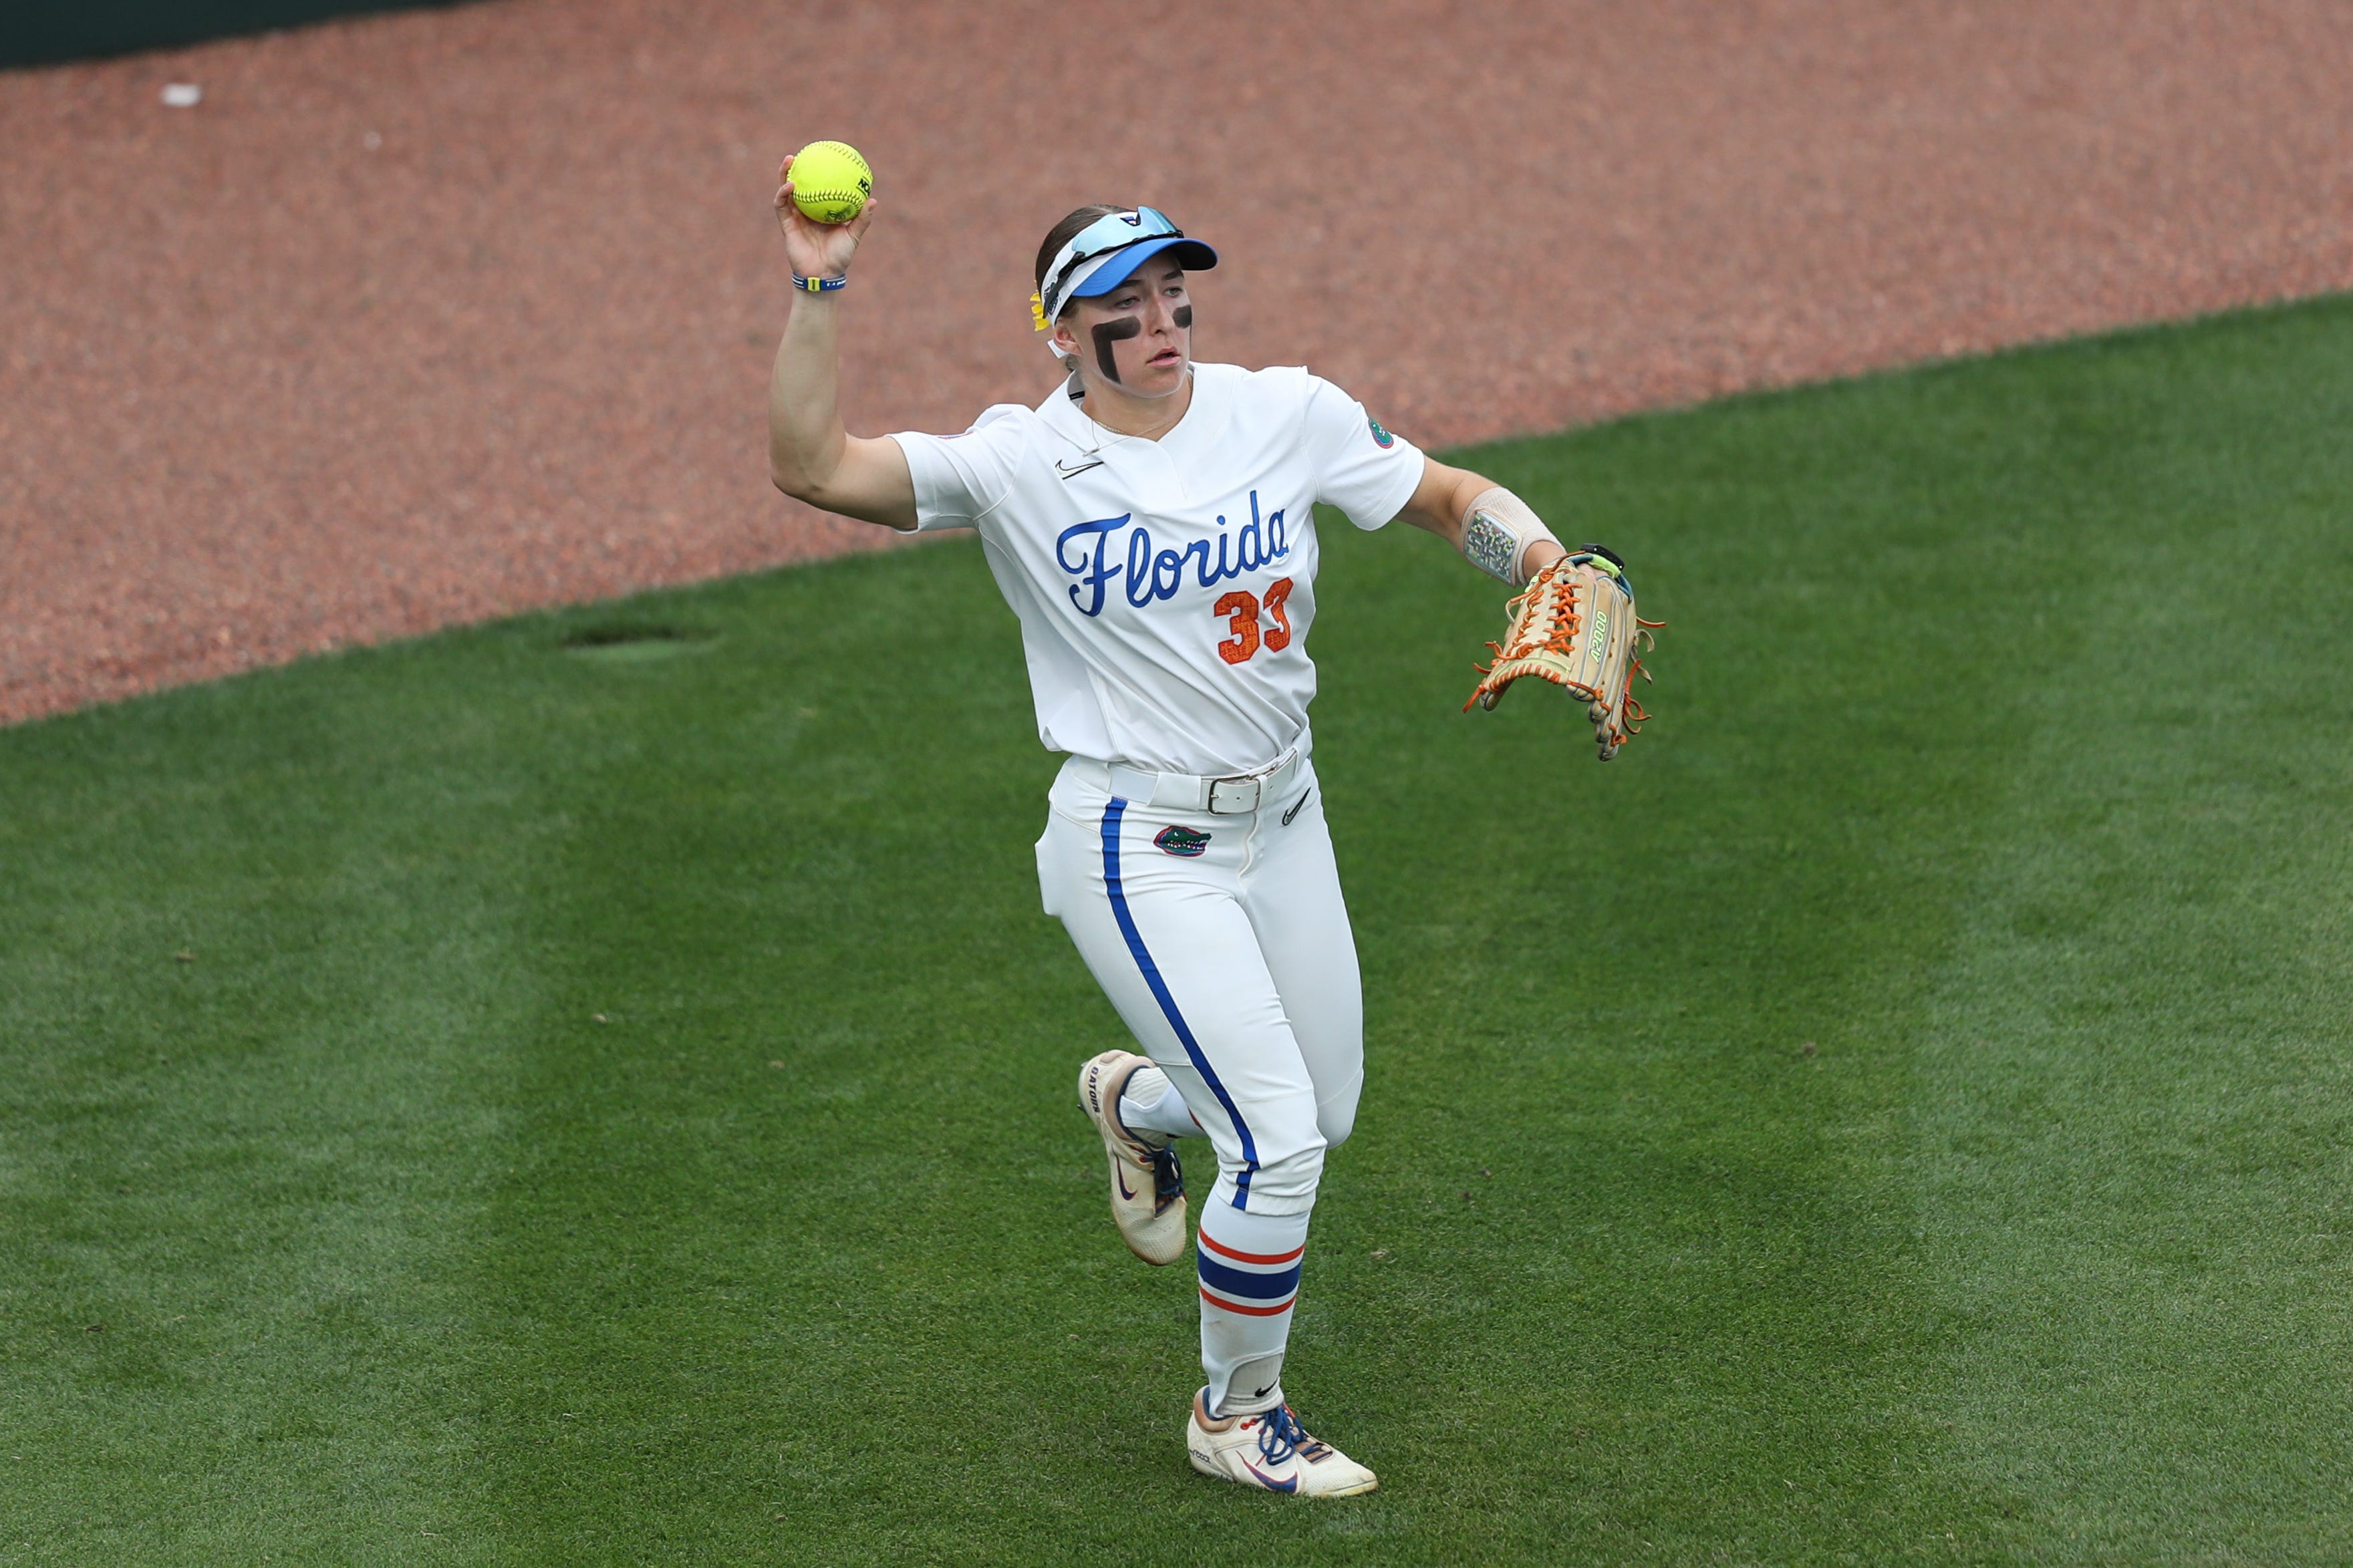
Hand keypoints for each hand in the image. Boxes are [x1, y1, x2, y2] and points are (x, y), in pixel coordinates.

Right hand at [774, 153, 877, 281]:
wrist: (823, 275)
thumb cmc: (840, 256)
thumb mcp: (854, 235)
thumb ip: (862, 219)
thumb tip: (873, 199)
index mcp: (823, 211)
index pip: (820, 188)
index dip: (820, 173)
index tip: (826, 156)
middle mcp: (808, 211)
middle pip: (801, 185)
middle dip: (800, 167)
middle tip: (805, 151)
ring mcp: (795, 216)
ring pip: (787, 190)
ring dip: (786, 174)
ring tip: (790, 159)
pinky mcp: (786, 224)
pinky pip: (782, 205)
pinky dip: (784, 193)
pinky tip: (790, 184)